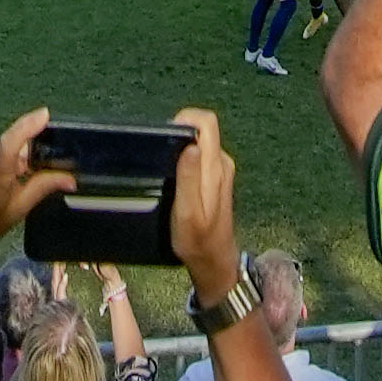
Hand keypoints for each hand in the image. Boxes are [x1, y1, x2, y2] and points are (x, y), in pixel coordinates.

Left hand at [0, 109, 68, 267]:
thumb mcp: (19, 208)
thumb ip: (44, 186)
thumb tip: (70, 179)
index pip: (13, 137)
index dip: (30, 123)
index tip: (47, 114)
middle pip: (18, 139)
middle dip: (39, 145)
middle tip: (61, 158)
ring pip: (14, 144)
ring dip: (29, 153)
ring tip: (46, 171)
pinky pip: (6, 149)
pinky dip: (19, 156)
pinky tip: (28, 172)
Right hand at [161, 104, 238, 308]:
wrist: (214, 262)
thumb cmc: (197, 241)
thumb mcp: (187, 213)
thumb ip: (189, 178)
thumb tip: (190, 146)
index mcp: (216, 167)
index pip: (207, 122)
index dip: (185, 118)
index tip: (164, 135)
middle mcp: (222, 163)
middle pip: (203, 128)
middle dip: (179, 132)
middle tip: (159, 155)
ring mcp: (221, 170)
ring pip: (201, 142)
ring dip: (182, 146)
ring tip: (164, 168)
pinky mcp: (216, 178)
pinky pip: (201, 155)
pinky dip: (186, 158)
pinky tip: (174, 178)